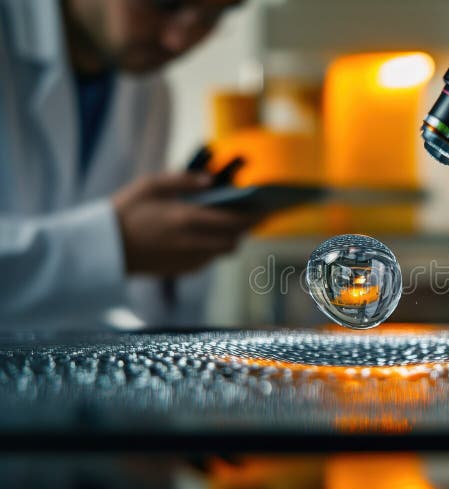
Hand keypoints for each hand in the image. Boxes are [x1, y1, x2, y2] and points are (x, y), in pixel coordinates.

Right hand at [112, 173, 260, 274]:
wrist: (103, 247)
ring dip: (231, 238)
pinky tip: (209, 235)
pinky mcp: (182, 270)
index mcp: (185, 218)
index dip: (253, 216)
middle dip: (247, 229)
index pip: (233, 220)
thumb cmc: (125, 210)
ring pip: (224, 252)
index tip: (266, 208)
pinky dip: (214, 247)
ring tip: (234, 223)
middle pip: (234, 240)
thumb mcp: (150, 185)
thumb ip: (183, 180)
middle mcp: (191, 242)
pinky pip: (209, 259)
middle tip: (255, 216)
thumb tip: (211, 180)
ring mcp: (187, 260)